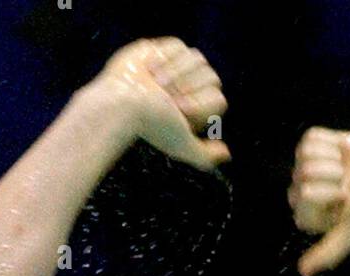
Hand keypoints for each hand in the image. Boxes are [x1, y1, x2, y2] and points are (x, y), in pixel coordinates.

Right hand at [98, 37, 229, 172]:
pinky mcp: (162, 50)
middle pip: (211, 76)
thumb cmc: (151, 125)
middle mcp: (189, 90)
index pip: (219, 99)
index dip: (201, 105)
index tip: (179, 112)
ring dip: (175, 73)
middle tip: (166, 98)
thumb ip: (205, 156)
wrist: (123, 102)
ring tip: (156, 84)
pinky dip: (164, 57)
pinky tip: (150, 69)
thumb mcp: (181, 146)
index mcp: (197, 111)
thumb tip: (226, 154)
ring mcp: (177, 68)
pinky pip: (179, 46)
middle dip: (188, 88)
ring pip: (196, 58)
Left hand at [288, 128, 349, 275]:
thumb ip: (329, 252)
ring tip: (345, 170)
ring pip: (307, 153)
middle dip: (333, 176)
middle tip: (347, 185)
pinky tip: (341, 154)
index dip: (330, 193)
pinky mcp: (311, 145)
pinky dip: (332, 142)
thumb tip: (303, 272)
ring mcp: (303, 168)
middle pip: (305, 173)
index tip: (346, 199)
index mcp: (305, 216)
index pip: (305, 194)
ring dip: (333, 160)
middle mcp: (299, 193)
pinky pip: (312, 137)